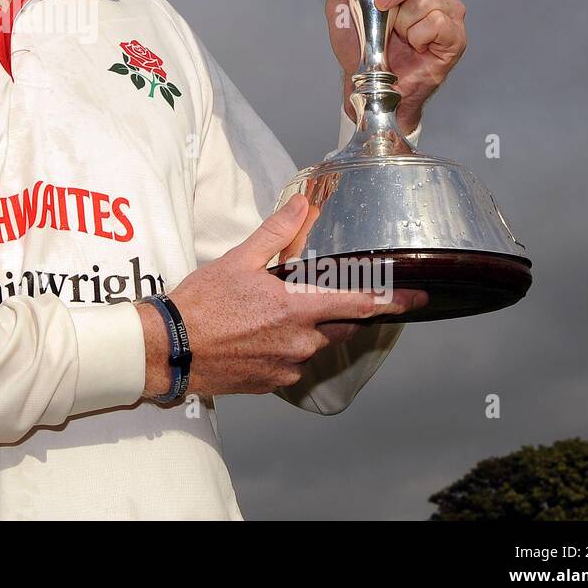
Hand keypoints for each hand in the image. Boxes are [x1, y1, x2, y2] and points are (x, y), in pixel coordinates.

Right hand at [139, 195, 427, 399]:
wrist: (170, 350)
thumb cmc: (201, 305)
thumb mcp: (238, 259)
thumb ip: (276, 233)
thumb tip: (302, 204)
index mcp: (297, 309)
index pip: (360, 304)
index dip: (394, 300)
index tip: (418, 297)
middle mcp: (301, 342)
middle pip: (342, 326)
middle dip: (342, 311)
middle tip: (323, 295)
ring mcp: (288, 367)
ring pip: (315, 345)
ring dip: (307, 329)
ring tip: (273, 313)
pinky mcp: (271, 383)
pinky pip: (292, 364)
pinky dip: (285, 348)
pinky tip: (258, 335)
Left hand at [308, 0, 467, 131]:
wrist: (368, 84)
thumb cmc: (361, 44)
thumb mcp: (341, 5)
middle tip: (380, 1)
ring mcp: (447, 13)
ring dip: (401, 18)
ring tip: (392, 32)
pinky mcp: (455, 37)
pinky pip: (437, 23)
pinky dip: (416, 35)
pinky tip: (411, 45)